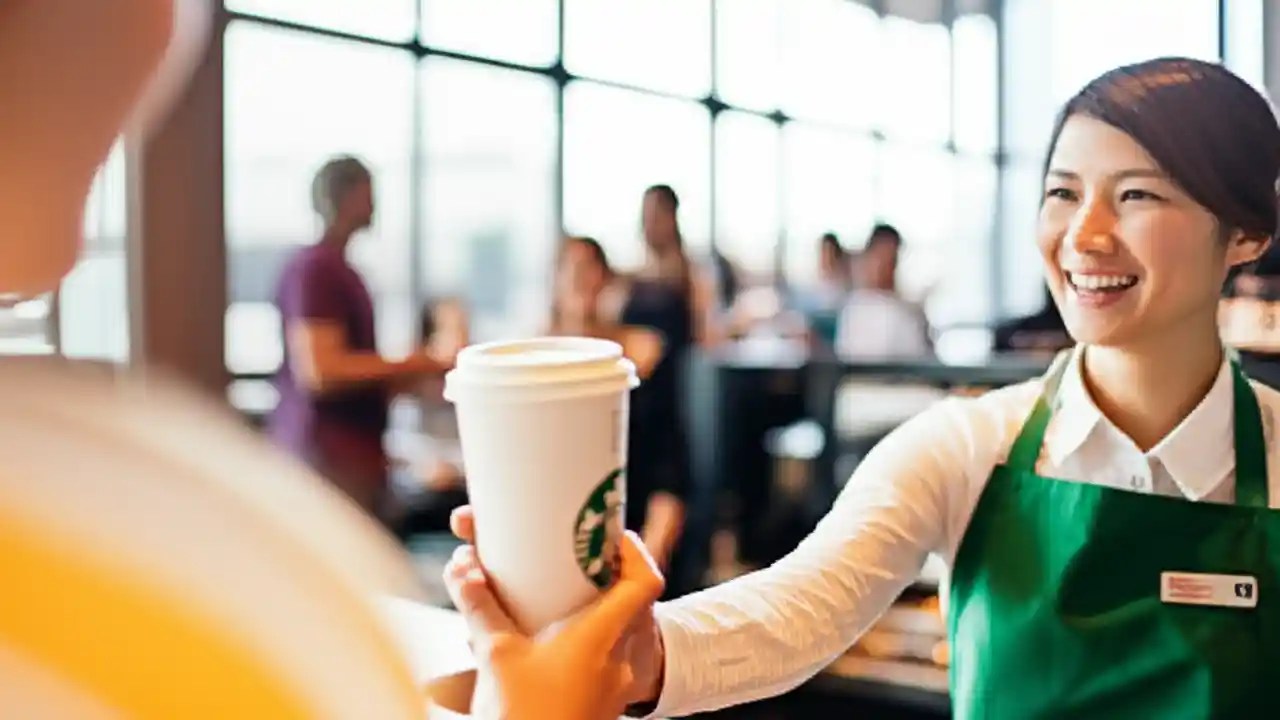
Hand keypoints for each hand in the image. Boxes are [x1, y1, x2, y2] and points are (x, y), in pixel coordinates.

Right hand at [446, 507, 666, 717]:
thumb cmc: (521, 717)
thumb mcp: (495, 657)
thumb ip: (480, 606)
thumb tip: (463, 567)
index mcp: (600, 639)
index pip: (644, 582)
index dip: (633, 552)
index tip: (609, 537)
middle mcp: (619, 660)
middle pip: (632, 601)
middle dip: (606, 574)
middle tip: (577, 558)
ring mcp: (616, 685)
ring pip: (621, 630)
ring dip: (597, 607)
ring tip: (563, 594)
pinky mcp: (604, 702)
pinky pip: (609, 657)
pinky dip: (591, 638)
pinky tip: (556, 636)